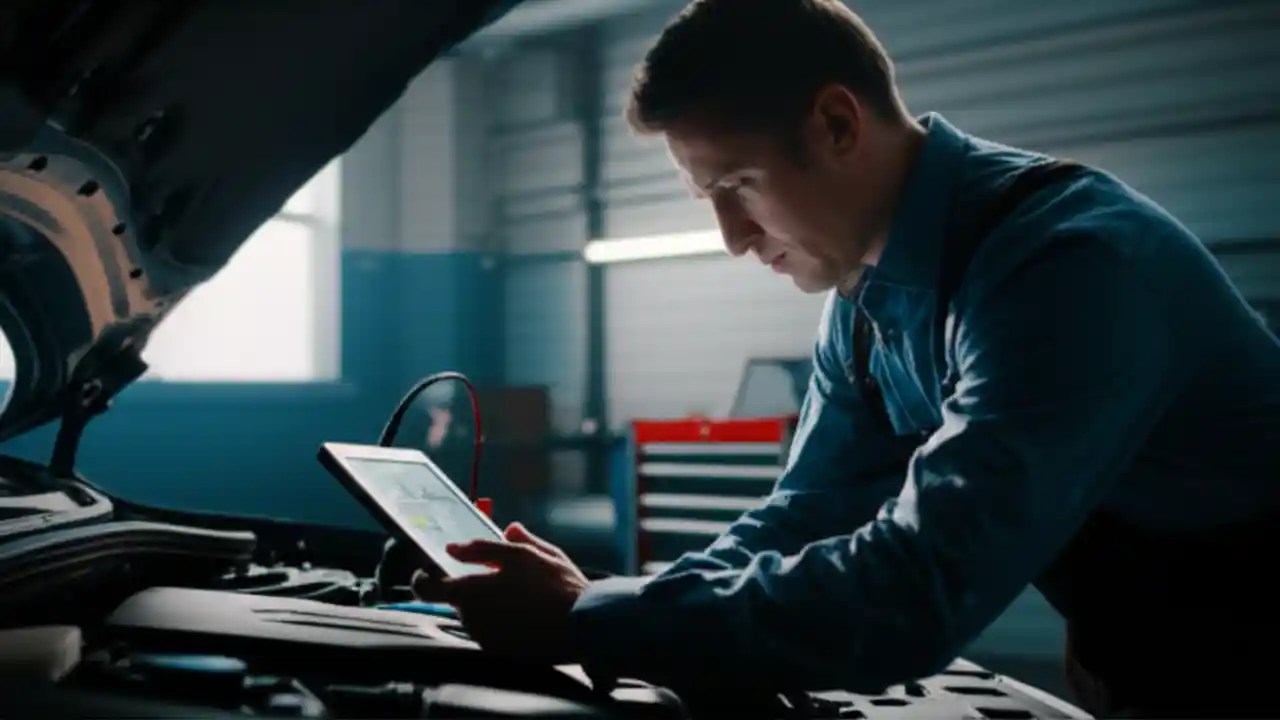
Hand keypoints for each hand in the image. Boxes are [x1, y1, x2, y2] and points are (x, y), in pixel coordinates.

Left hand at [412, 522, 589, 663]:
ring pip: (478, 616)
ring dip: (491, 605)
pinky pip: (494, 632)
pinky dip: (504, 621)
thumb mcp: (525, 554)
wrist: (585, 624)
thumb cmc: (555, 585)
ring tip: (523, 595)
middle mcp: (473, 619)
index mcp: (471, 592)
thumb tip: (459, 546)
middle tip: (503, 577)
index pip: (427, 588)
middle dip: (476, 588)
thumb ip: (488, 548)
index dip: (425, 578)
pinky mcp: (504, 652)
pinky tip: (528, 612)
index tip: (431, 571)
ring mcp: (488, 639)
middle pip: (460, 600)